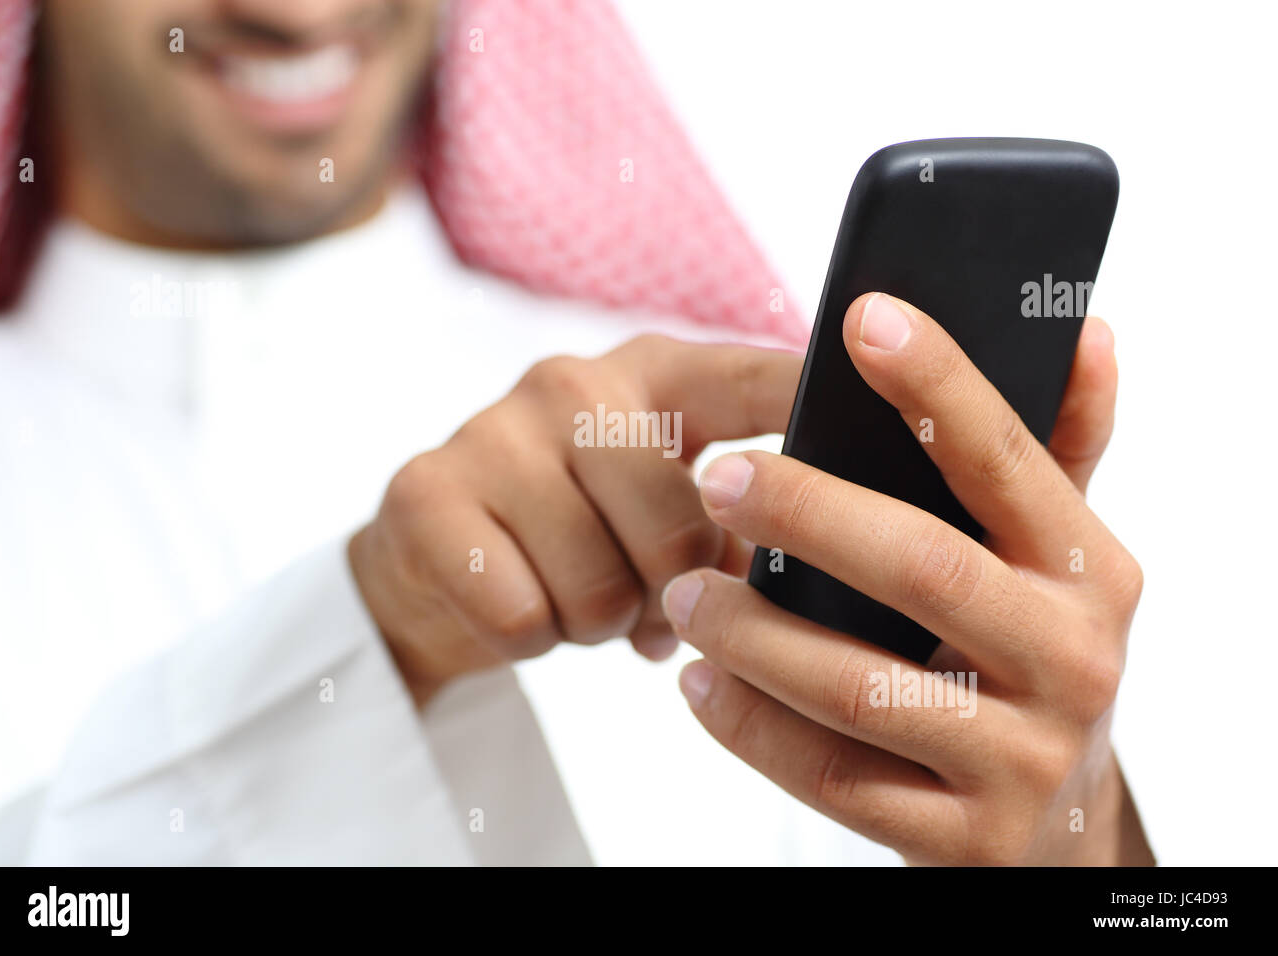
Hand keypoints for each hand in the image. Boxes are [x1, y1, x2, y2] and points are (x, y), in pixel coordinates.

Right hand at [349, 335, 801, 704]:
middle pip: (679, 529)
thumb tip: (838, 556)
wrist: (432, 561)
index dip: (815, 408)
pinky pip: (521, 613)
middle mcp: (575, 384)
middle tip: (641, 591)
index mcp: (656, 374)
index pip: (755, 381)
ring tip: (580, 592)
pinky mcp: (426, 493)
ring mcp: (494, 431)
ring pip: (600, 586)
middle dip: (670, 593)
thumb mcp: (665, 502)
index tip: (891, 409)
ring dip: (598, 621)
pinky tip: (519, 599)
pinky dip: (531, 636)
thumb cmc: (580, 532)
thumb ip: (746, 511)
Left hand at [663, 293, 1151, 864]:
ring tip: (684, 594)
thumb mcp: (1058, 562)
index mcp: (1087, 571)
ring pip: (859, 686)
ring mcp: (1022, 759)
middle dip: (807, 514)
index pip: (1009, 461)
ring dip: (753, 634)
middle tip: (715, 478)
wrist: (1062, 832)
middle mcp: (1071, 661)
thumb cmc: (1032, 660)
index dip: (938, 386)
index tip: (861, 318)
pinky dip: (753, 728)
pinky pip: (835, 780)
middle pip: (921, 567)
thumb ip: (1060, 453)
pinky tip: (701, 686)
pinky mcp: (965, 842)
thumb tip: (1085, 331)